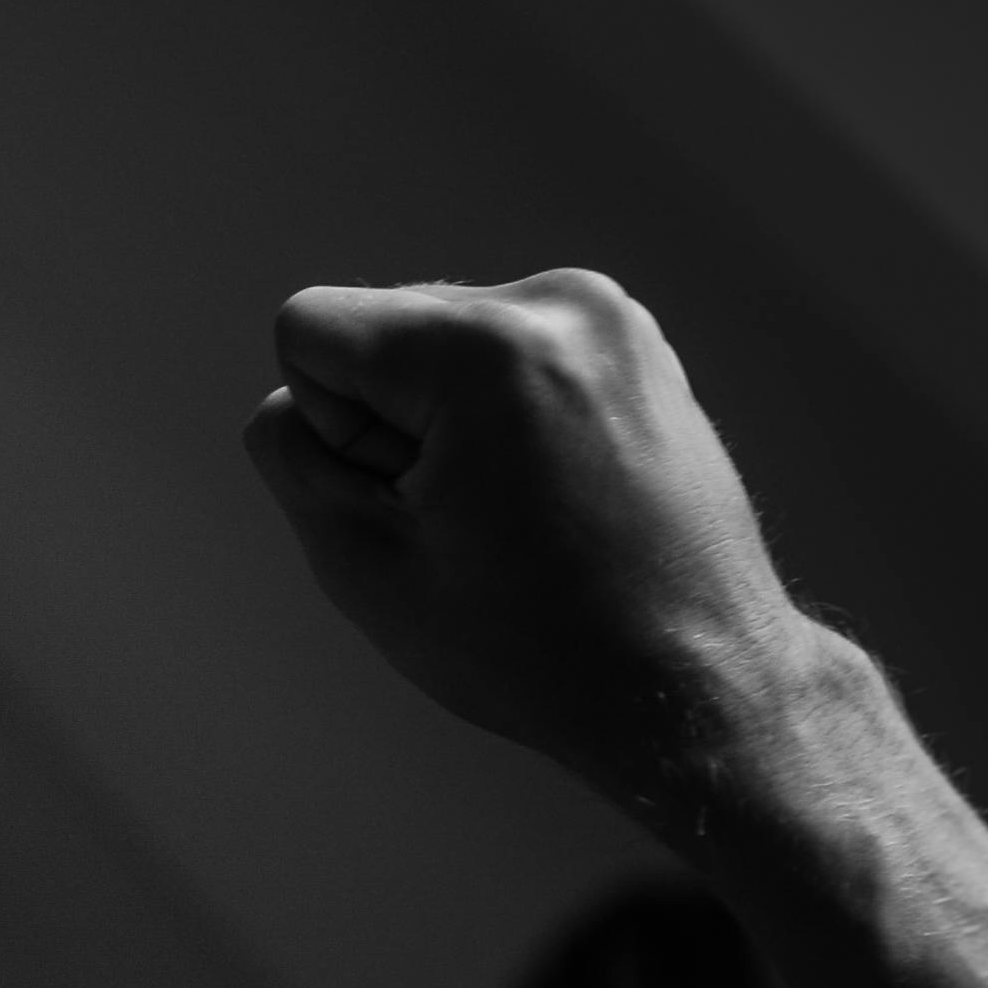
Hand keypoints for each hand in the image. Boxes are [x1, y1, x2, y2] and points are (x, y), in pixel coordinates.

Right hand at [241, 271, 812, 800]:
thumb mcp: (363, 563)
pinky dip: (505, 420)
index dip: (331, 432)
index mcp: (485, 349)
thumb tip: (296, 401)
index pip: (312, 330)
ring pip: (446, 345)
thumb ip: (291, 457)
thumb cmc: (535, 647)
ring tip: (517, 518)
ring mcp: (612, 320)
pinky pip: (512, 358)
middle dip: (394, 424)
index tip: (411, 504)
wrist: (696, 683)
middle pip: (384, 331)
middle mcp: (559, 304)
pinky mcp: (638, 347)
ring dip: (449, 425)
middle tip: (469, 526)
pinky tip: (552, 500)